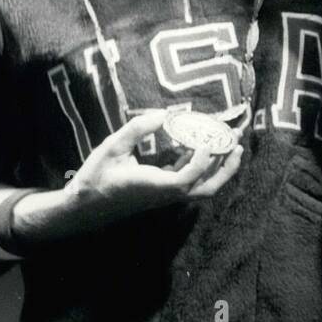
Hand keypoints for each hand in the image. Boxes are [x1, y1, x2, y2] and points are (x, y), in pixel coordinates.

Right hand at [15, 111, 243, 241]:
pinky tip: (200, 146)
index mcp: (155, 186)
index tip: (206, 138)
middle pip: (208, 188)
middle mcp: (167, 195)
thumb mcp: (112, 147)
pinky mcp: (164, 193)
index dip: (202, 159)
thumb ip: (138, 129)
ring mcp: (168, 197)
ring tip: (231, 144)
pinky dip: (202, 166)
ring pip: (204, 188)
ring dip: (220, 166)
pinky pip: (191, 182)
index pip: (189, 177)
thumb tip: (164, 114)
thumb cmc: (96, 177)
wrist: (85, 208)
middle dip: (227, 166)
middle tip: (237, 141)